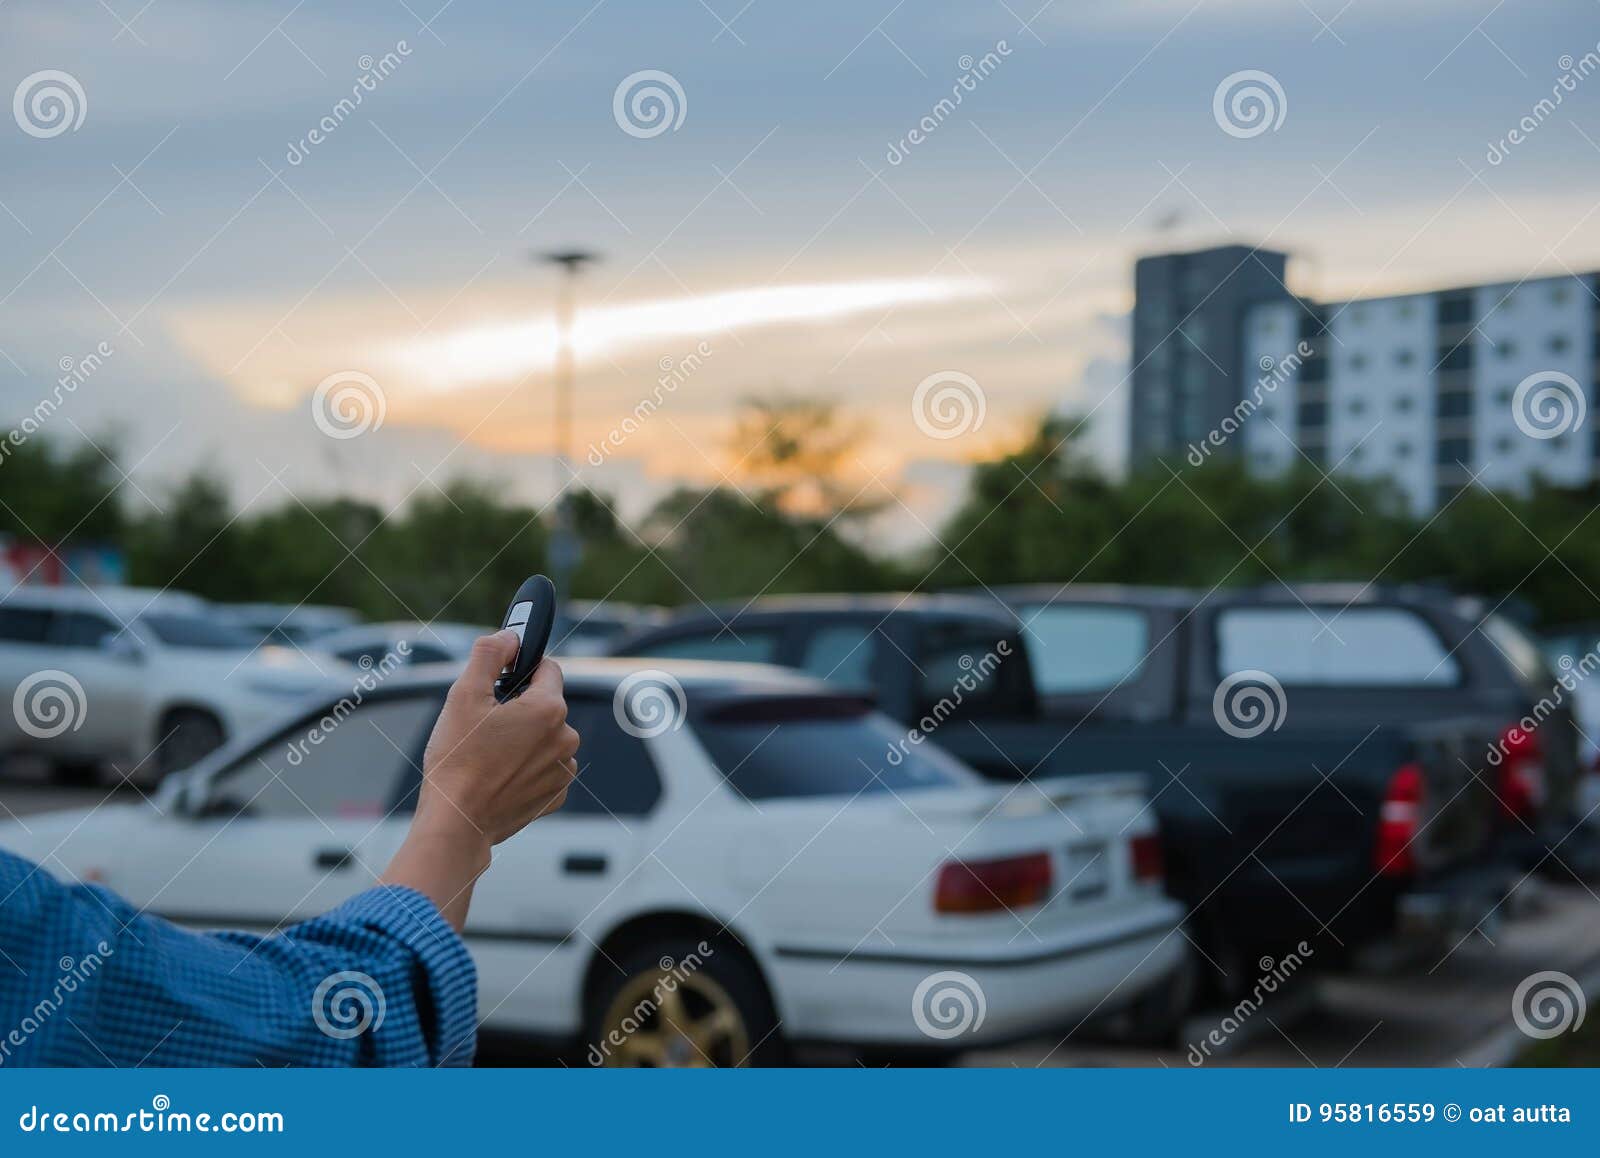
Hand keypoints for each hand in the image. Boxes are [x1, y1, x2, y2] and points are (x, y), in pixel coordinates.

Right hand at [382, 630, 578, 928]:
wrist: (456, 823)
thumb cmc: (456, 761)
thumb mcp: (463, 694)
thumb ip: (489, 654)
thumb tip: (509, 637)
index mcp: (549, 709)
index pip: (546, 668)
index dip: (519, 671)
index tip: (499, 682)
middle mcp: (566, 739)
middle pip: (545, 705)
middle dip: (518, 708)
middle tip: (484, 725)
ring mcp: (563, 770)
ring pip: (544, 737)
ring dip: (522, 739)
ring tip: (487, 754)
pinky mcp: (554, 796)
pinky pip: (543, 768)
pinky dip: (524, 768)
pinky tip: (497, 776)